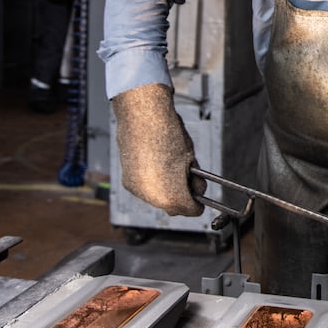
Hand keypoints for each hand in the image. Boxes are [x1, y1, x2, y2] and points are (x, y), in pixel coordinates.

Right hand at [111, 83, 203, 216]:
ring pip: (157, 199)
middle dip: (181, 196)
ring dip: (165, 190)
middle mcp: (152, 198)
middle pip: (172, 207)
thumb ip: (195, 180)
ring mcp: (138, 191)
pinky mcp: (128, 182)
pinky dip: (151, 183)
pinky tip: (156, 166)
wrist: (142, 117)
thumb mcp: (191, 159)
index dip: (198, 202)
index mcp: (172, 195)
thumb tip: (198, 190)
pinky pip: (145, 189)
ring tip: (170, 167)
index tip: (199, 194)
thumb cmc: (169, 135)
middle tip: (187, 179)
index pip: (191, 210)